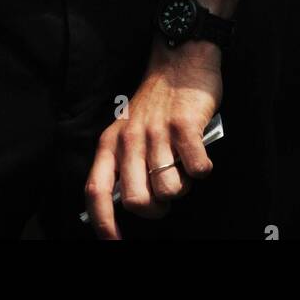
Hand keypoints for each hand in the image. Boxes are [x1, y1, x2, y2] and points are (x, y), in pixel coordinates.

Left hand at [85, 42, 220, 239]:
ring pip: (170, 190)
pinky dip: (202, 169)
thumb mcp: (130, 128)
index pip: (97, 191)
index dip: (104, 224)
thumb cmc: (157, 100)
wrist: (181, 57)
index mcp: (112, 141)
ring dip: (182, 186)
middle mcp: (131, 139)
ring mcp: (158, 132)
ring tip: (183, 165)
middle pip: (138, 201)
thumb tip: (131, 203)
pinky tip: (199, 155)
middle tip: (166, 194)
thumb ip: (127, 162)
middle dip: (157, 209)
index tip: (115, 242)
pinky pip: (197, 170)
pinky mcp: (185, 125)